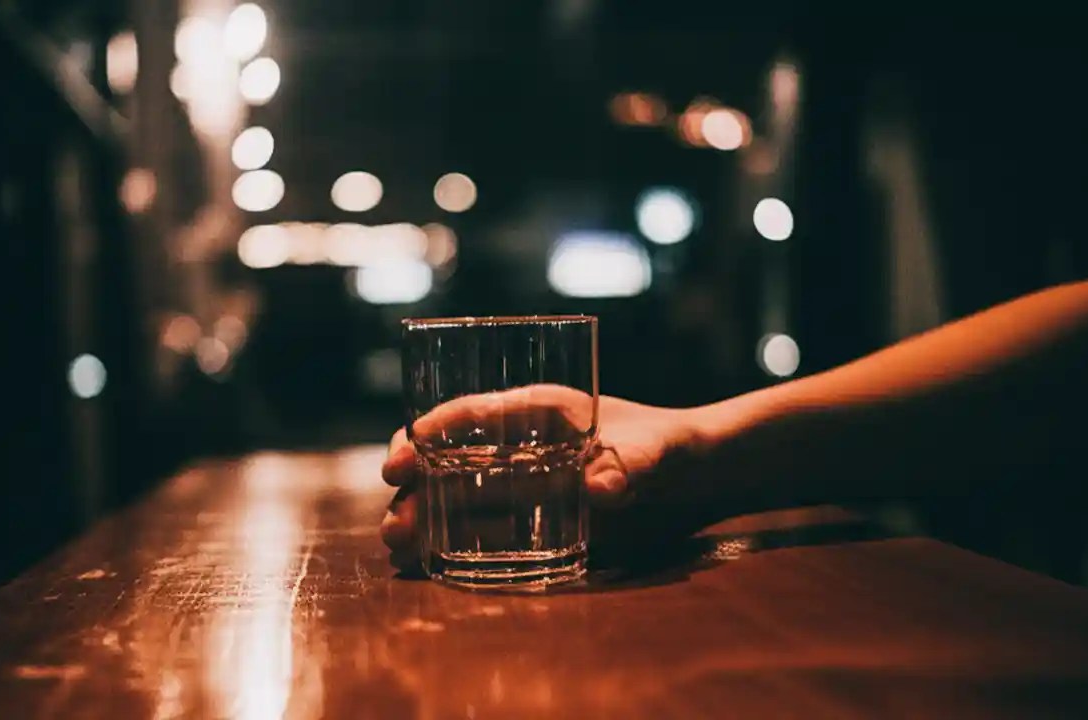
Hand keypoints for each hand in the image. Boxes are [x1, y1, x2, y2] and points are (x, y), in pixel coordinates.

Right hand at [379, 389, 712, 571]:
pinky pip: (483, 528)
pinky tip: (426, 562)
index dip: (429, 434)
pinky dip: (450, 541)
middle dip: (414, 488)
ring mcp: (523, 483)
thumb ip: (630, 466)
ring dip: (423, 517)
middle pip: (451, 460)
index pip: (471, 415)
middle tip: (392, 524)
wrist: (695, 479)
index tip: (401, 459)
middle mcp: (520, 444)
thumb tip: (602, 490)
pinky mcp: (534, 519)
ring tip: (397, 547)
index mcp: (538, 410)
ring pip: (457, 496)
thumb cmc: (671, 447)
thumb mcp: (654, 453)